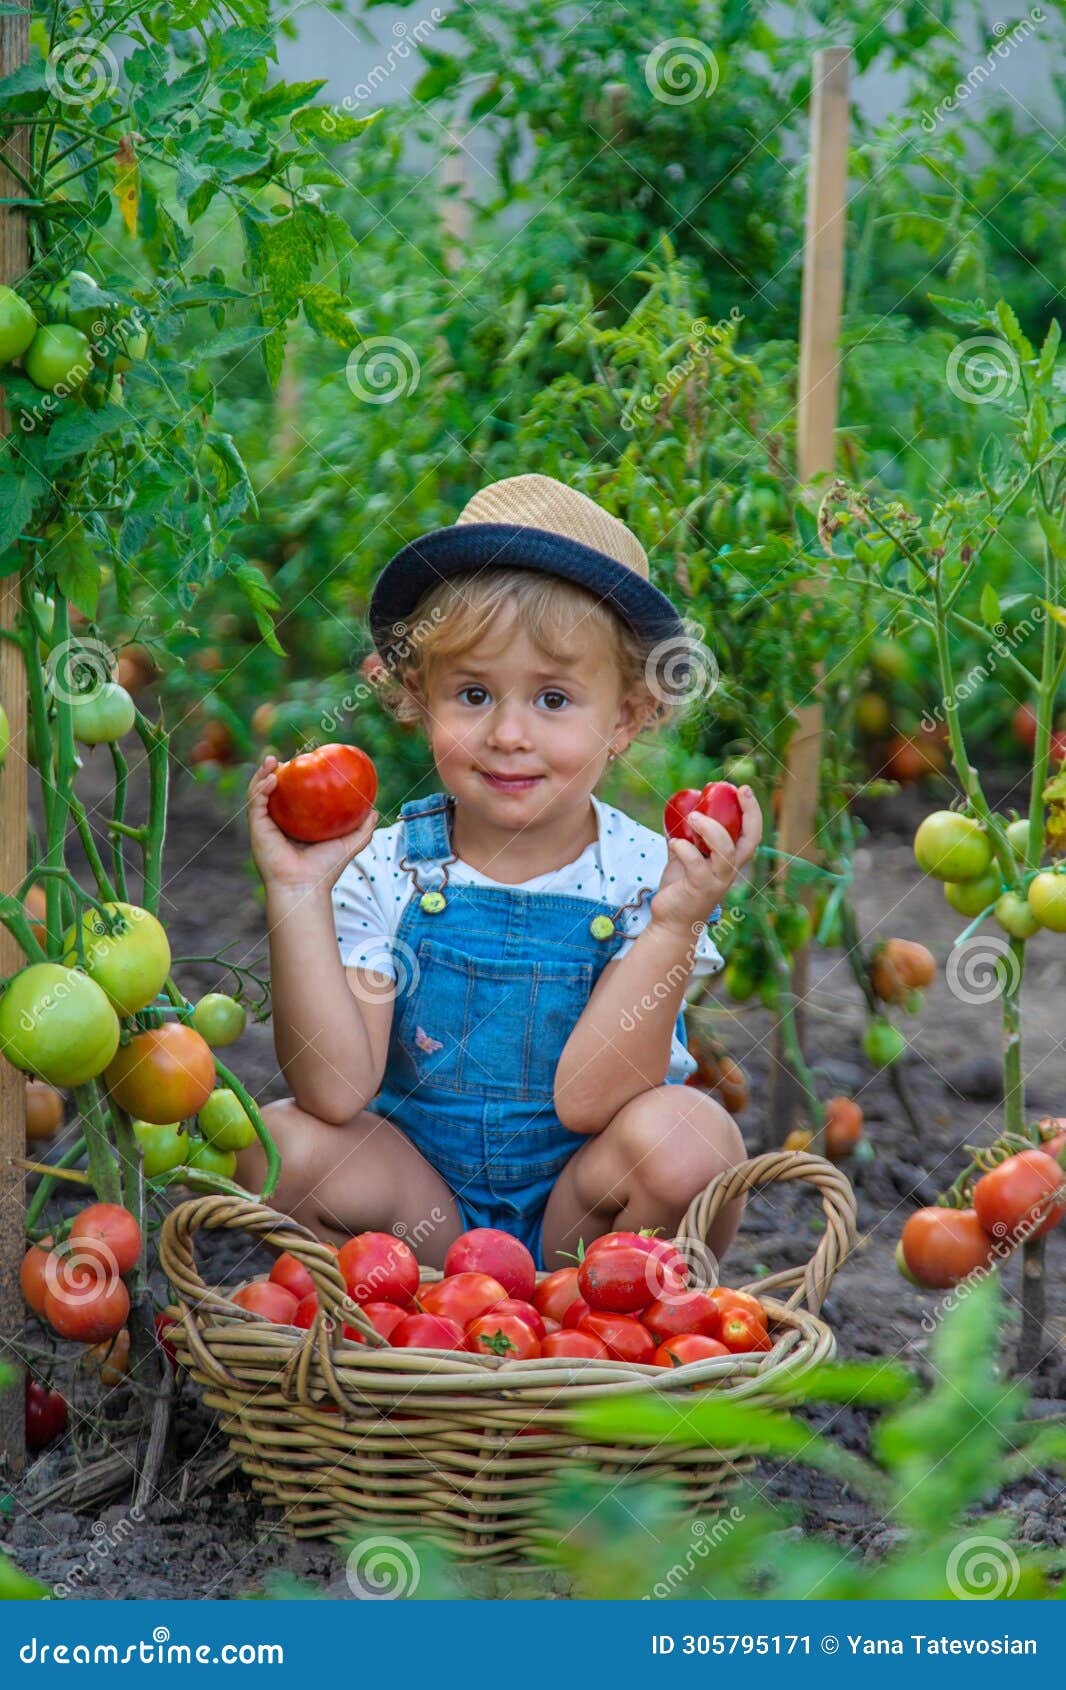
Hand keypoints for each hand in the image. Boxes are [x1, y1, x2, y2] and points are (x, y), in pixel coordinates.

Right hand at [247, 755, 379, 894]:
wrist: (306, 887)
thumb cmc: (325, 870)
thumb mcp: (349, 844)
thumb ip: (363, 829)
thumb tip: (375, 810)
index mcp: (294, 826)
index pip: (291, 798)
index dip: (294, 780)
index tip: (304, 764)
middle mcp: (277, 824)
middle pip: (272, 792)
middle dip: (274, 772)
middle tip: (286, 759)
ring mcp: (265, 826)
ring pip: (259, 793)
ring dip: (262, 774)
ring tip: (273, 760)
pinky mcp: (256, 829)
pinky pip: (256, 802)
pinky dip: (261, 787)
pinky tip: (273, 778)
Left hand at [650, 785, 761, 937]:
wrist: (671, 922)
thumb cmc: (680, 889)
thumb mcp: (684, 858)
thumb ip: (685, 839)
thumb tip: (674, 815)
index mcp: (730, 860)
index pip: (751, 834)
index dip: (752, 811)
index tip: (743, 790)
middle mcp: (729, 870)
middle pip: (750, 841)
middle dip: (748, 814)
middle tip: (733, 792)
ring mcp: (717, 881)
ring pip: (725, 851)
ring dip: (711, 829)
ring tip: (692, 816)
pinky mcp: (700, 889)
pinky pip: (696, 864)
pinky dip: (684, 849)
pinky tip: (673, 842)